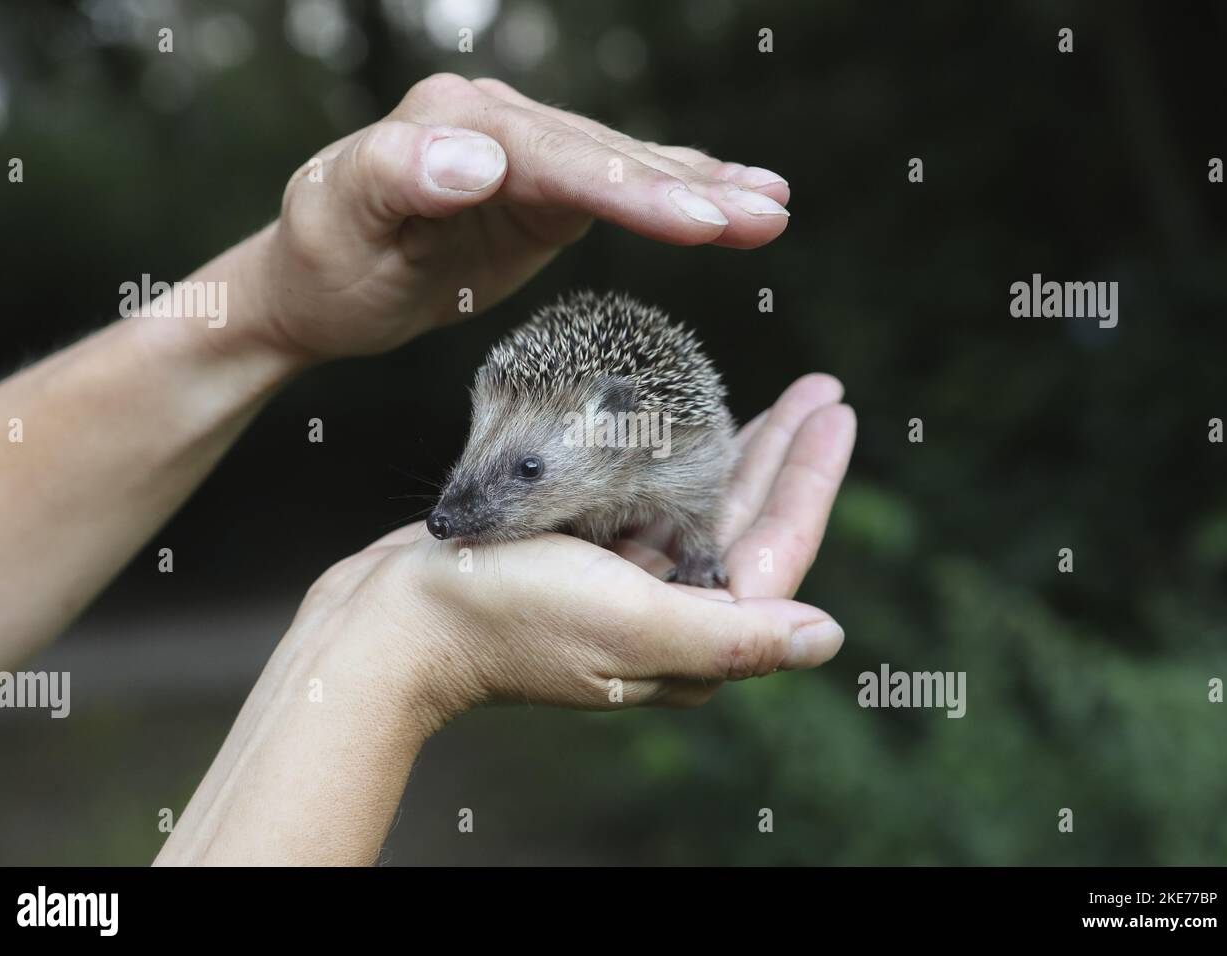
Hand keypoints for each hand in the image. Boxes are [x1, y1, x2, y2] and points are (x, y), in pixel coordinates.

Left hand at [243, 73, 790, 361]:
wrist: (318, 285)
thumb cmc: (324, 261)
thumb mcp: (338, 220)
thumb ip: (397, 176)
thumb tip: (478, 157)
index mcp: (451, 122)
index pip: (556, 156)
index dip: (632, 188)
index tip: (696, 220)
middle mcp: (496, 122)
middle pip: (606, 155)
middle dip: (690, 188)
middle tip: (766, 216)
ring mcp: (526, 151)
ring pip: (627, 166)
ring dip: (704, 188)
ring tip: (773, 208)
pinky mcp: (544, 188)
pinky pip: (620, 184)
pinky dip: (678, 188)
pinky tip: (733, 193)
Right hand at [307, 374, 852, 717]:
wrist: (392, 624)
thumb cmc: (503, 618)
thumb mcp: (629, 623)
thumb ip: (732, 635)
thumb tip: (827, 636)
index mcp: (690, 640)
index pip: (774, 552)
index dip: (809, 481)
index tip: (835, 409)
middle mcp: (666, 618)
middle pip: (743, 525)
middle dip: (784, 457)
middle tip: (820, 390)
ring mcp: (623, 589)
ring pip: (699, 510)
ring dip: (738, 451)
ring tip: (779, 398)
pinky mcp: (581, 562)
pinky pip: (646, 501)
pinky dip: (671, 459)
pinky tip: (688, 421)